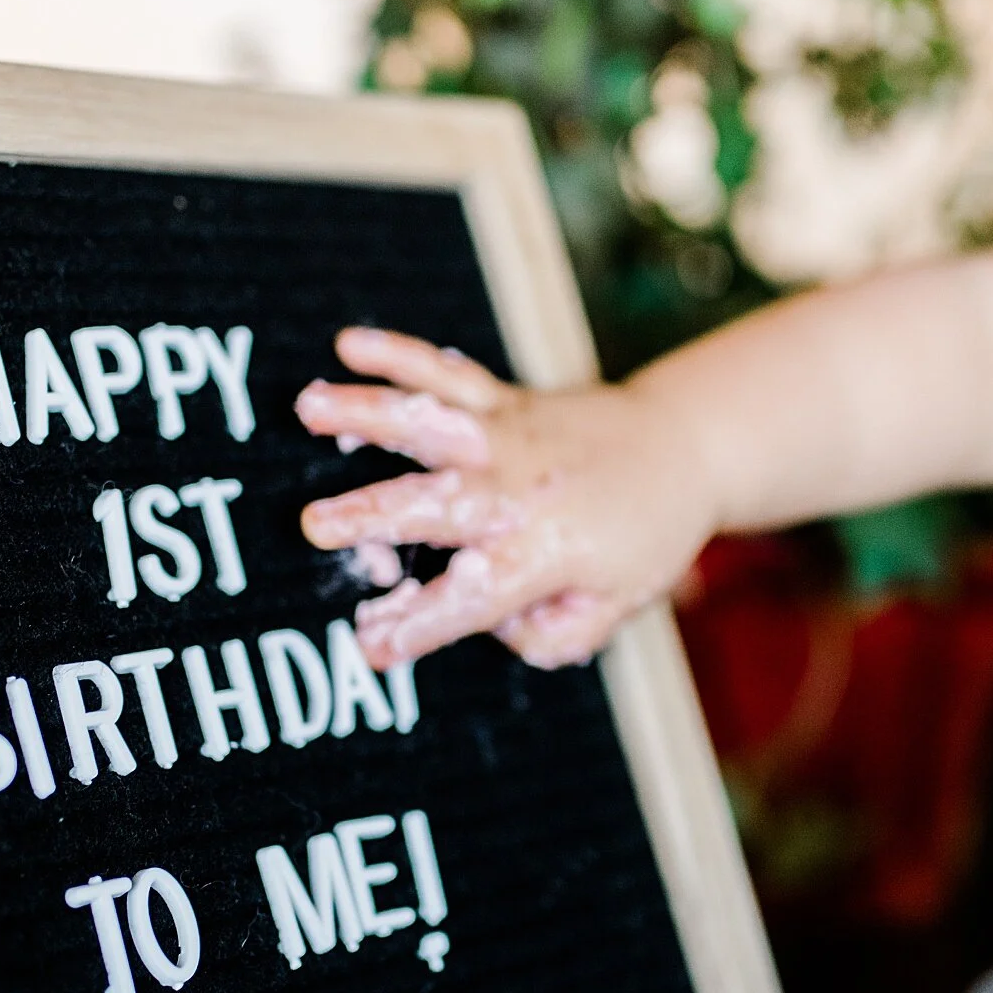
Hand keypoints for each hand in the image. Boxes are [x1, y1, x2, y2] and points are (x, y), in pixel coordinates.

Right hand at [296, 328, 712, 669]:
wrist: (684, 447)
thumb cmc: (644, 536)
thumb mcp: (612, 609)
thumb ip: (551, 635)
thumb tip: (493, 625)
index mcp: (544, 554)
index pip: (472, 600)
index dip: (420, 627)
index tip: (372, 648)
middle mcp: (520, 493)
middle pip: (440, 505)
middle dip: (374, 515)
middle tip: (316, 527)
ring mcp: (509, 439)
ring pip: (433, 422)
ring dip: (369, 413)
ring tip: (308, 408)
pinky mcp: (506, 401)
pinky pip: (449, 374)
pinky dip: (400, 355)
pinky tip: (349, 344)